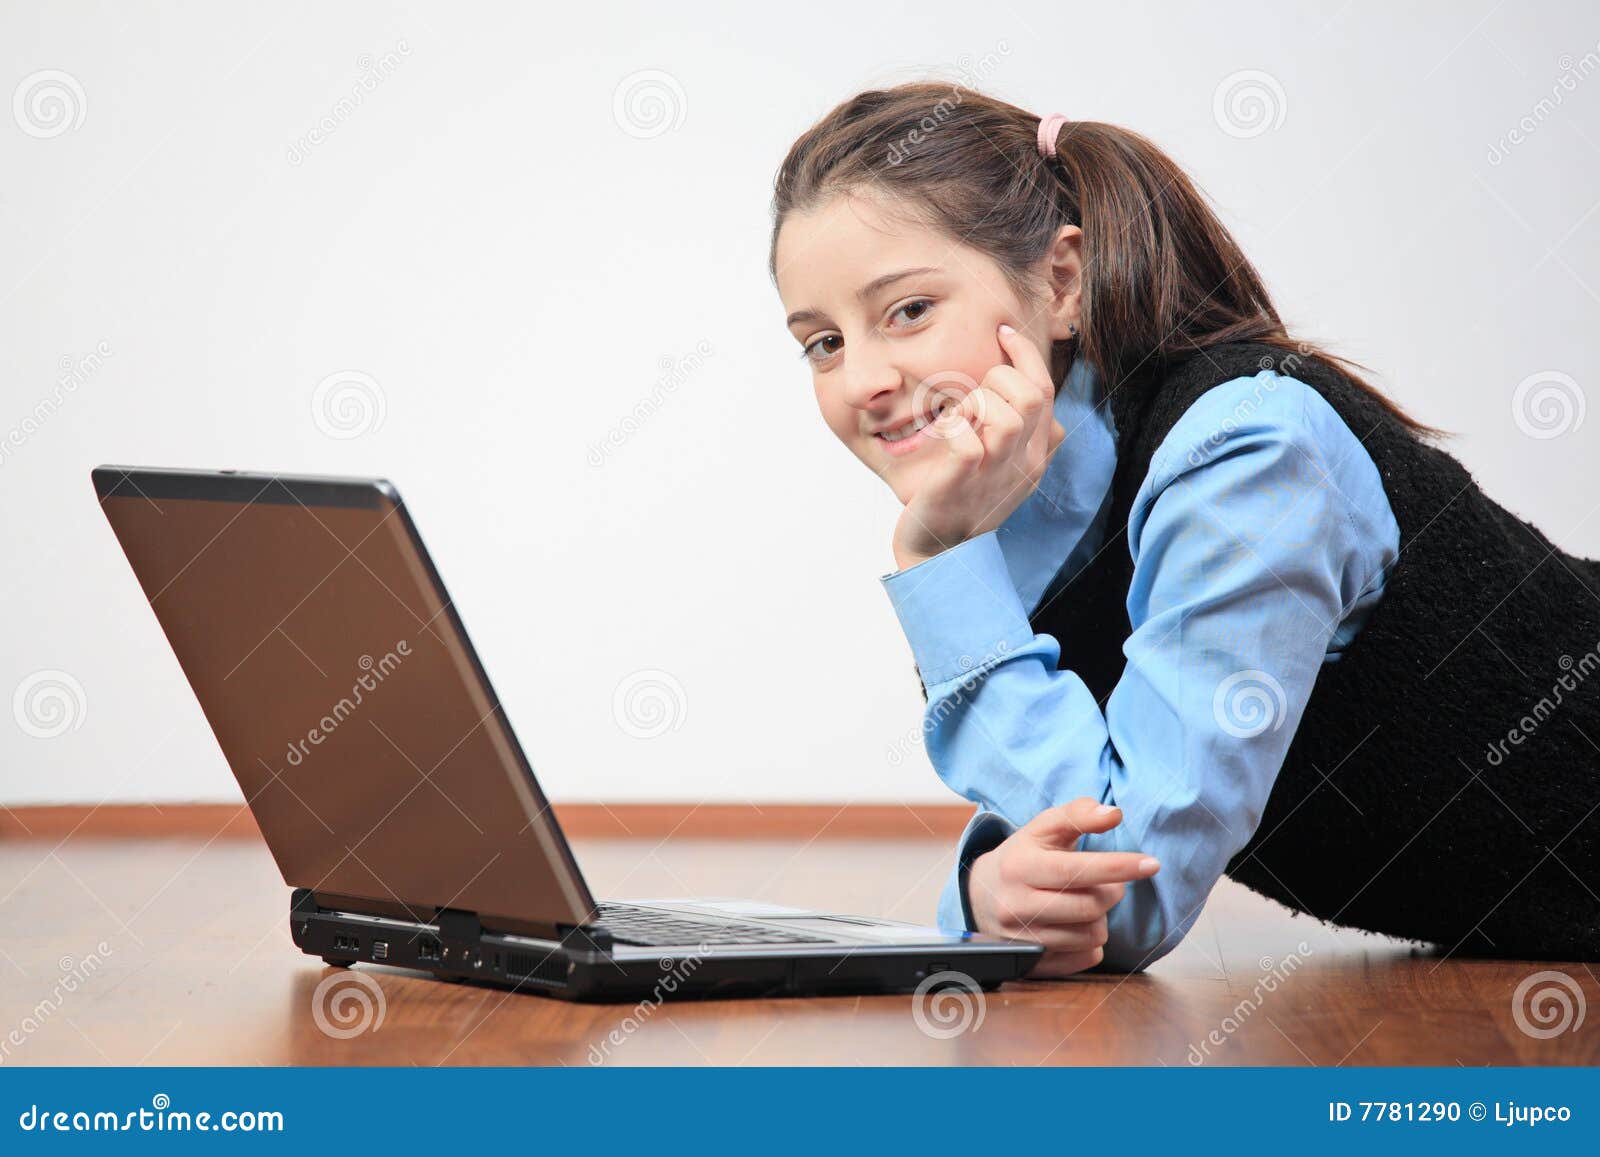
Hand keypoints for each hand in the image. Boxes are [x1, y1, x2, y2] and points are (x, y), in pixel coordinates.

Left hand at [891, 323, 1066, 568]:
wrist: (940, 553)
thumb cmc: (966, 504)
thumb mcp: (1008, 471)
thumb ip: (1026, 437)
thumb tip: (1040, 398)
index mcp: (1035, 455)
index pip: (1044, 390)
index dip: (1024, 354)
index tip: (1002, 333)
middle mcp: (1022, 464)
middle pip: (1031, 395)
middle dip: (997, 378)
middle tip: (972, 398)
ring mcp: (994, 474)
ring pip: (1004, 414)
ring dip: (975, 404)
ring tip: (959, 422)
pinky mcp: (961, 482)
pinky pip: (966, 440)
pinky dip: (952, 428)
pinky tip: (944, 436)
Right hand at [966, 797, 1159, 977]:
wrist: (981, 894)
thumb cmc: (1023, 855)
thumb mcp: (1044, 827)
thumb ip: (1079, 814)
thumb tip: (1114, 814)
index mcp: (1018, 867)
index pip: (1077, 871)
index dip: (1119, 867)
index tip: (1152, 863)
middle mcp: (1015, 906)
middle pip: (1091, 907)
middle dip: (1112, 892)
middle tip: (1108, 882)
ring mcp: (1022, 940)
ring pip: (1092, 935)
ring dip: (1101, 917)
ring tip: (1084, 902)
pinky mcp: (1033, 964)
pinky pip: (1087, 958)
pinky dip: (1091, 941)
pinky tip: (1075, 925)